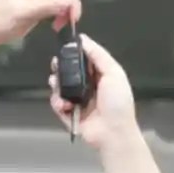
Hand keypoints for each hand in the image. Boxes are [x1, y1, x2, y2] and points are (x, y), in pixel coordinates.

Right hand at [48, 34, 138, 150]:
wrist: (113, 133)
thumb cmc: (118, 103)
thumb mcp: (114, 73)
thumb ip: (98, 55)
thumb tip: (83, 39)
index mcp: (100, 76)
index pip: (84, 60)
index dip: (73, 53)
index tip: (64, 47)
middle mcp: (87, 87)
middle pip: (69, 72)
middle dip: (60, 67)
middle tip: (55, 65)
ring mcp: (77, 100)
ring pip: (60, 87)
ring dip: (56, 84)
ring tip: (55, 83)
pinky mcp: (68, 114)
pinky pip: (57, 103)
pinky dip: (57, 102)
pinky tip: (63, 103)